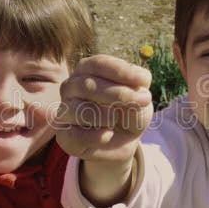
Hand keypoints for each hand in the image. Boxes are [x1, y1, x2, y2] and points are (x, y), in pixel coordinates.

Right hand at [57, 55, 152, 203]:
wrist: (122, 143)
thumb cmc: (129, 113)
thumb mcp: (141, 102)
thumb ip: (140, 94)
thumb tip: (139, 93)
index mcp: (87, 70)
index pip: (98, 64)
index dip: (121, 71)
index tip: (143, 79)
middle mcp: (71, 87)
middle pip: (87, 85)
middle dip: (118, 94)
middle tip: (141, 101)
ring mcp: (65, 112)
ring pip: (80, 109)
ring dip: (106, 116)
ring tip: (116, 120)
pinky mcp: (65, 136)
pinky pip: (75, 135)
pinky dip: (95, 136)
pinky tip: (107, 134)